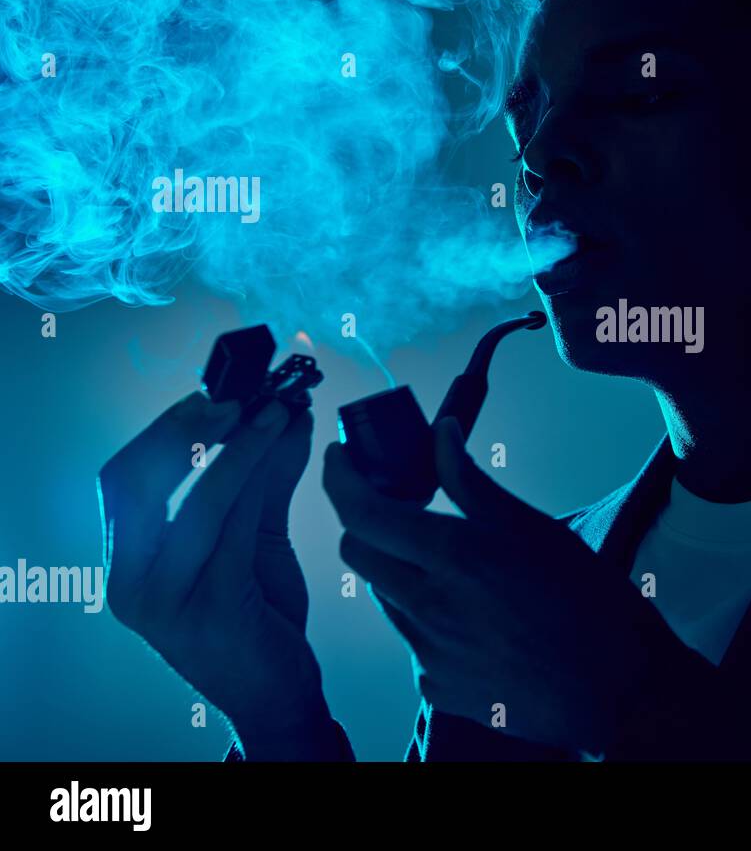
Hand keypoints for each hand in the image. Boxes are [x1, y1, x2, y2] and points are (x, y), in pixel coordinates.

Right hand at [98, 391, 334, 753]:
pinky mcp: (212, 611)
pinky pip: (234, 529)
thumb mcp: (254, 540)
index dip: (164, 429)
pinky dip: (260, 478)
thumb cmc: (259, 616)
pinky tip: (289, 448)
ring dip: (241, 446)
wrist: (278, 696)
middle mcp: (130, 584)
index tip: (213, 393)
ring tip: (280, 411)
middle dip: (191, 429)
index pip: (121, 479)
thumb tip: (284, 412)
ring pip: (195, 500)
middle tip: (246, 397)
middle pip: (137, 481)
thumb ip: (263, 480)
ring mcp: (164, 602)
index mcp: (126, 564)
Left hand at [322, 417, 692, 753]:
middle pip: (358, 555)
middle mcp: (430, 610)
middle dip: (367, 524)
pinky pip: (413, 641)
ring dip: (402, 571)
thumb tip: (440, 434)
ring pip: (385, 597)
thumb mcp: (533, 529)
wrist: (620, 690)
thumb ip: (471, 483)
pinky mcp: (438, 689)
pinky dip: (429, 619)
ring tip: (458, 568)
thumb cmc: (590, 602)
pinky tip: (476, 618)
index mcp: (456, 559)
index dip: (340, 479)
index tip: (340, 458)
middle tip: (400, 507)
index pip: (363, 514)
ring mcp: (430, 656)